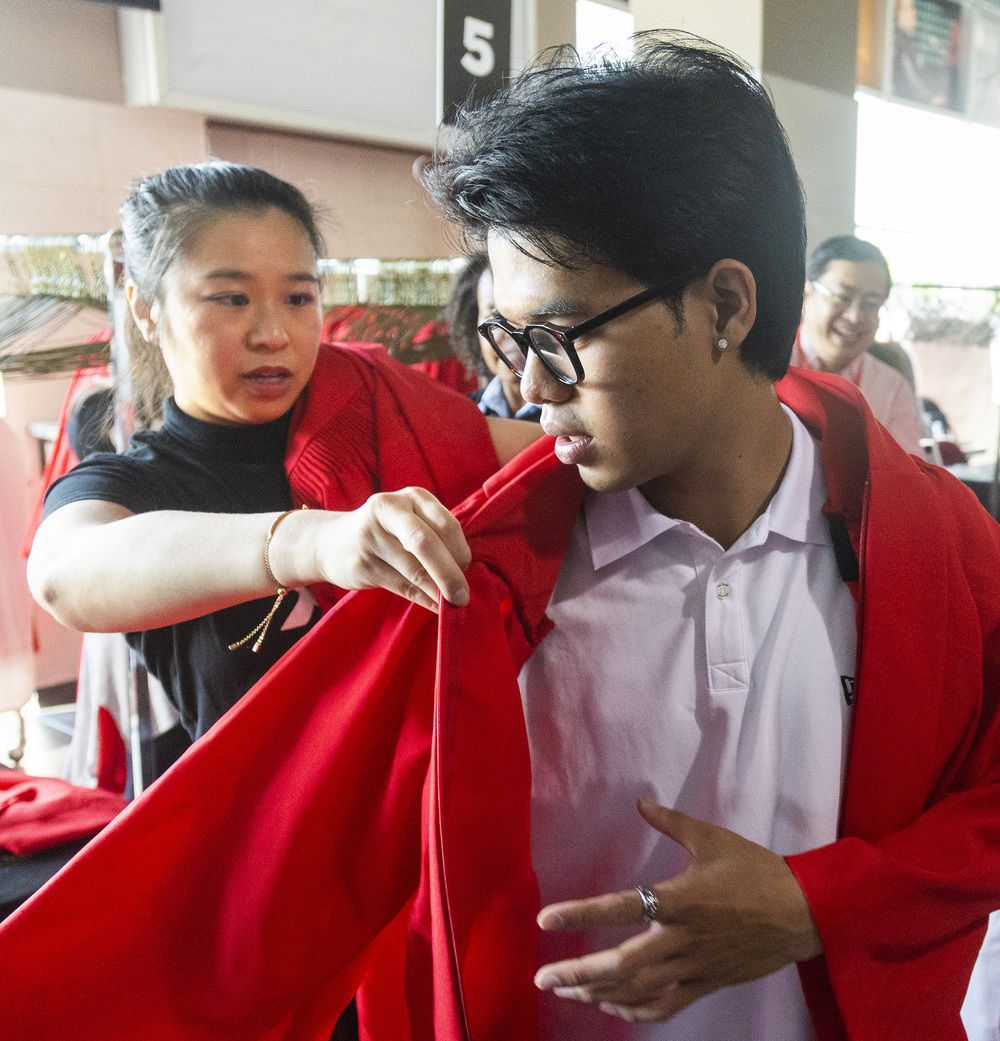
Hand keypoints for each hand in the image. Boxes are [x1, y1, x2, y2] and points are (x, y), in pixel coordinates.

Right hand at [304, 488, 471, 611]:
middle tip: (462, 597)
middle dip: (449, 574)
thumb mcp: (411, 524)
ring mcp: (371, 535)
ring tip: (449, 604)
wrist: (330, 542)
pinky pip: (400, 586)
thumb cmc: (386, 534)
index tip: (466, 571)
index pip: (447, 525)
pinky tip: (432, 607)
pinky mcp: (360, 563)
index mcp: (413, 496)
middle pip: (426, 543)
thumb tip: (464, 577)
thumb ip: (437, 541)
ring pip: (413, 569)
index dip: (460, 552)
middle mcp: (390, 509)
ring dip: (436, 591)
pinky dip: (421, 599)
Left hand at [534, 799, 821, 1023]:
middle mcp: (681, 938)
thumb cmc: (755, 870)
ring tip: (566, 992)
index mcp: (679, 900)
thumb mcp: (712, 838)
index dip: (579, 915)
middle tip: (543, 978)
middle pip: (621, 965)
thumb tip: (640, 801)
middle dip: (578, 974)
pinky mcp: (706, 984)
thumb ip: (671, 822)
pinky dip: (635, 1012)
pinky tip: (613, 1009)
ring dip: (598, 994)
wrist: (803, 912)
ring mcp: (693, 967)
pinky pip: (664, 1007)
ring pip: (637, 992)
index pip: (619, 908)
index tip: (545, 920)